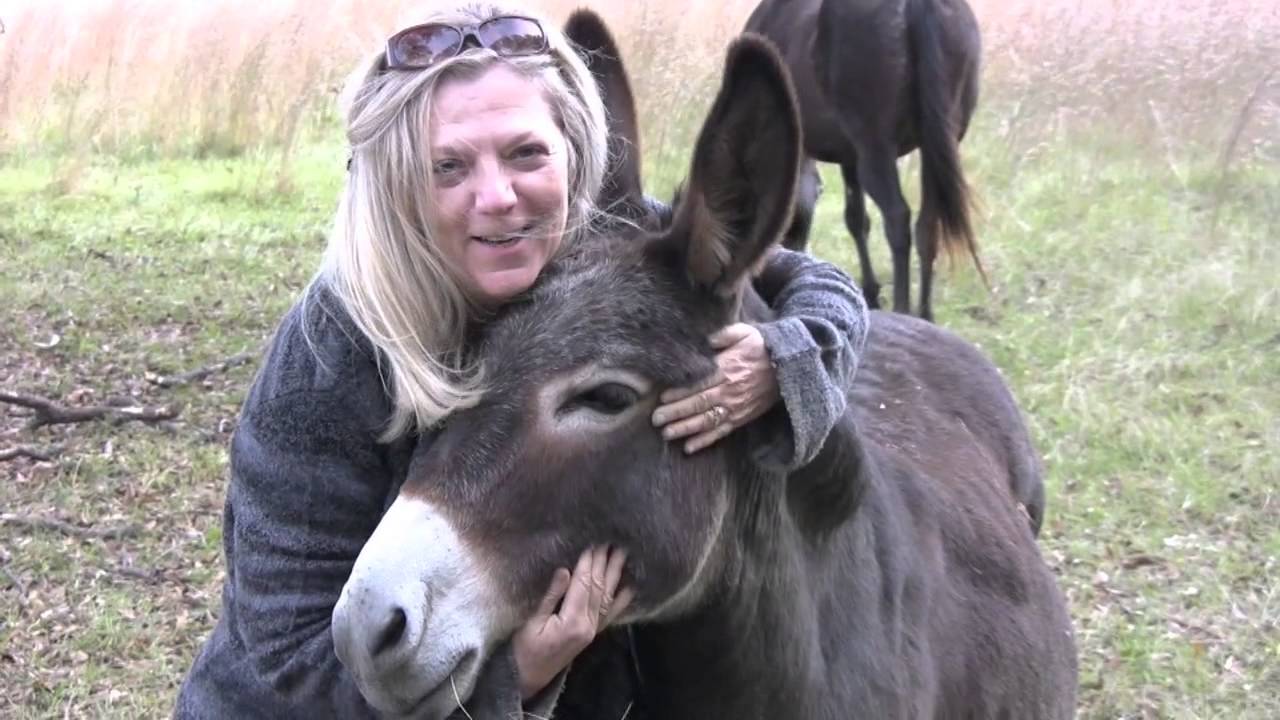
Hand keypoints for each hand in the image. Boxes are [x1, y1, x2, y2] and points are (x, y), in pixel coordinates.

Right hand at [511, 545, 632, 699]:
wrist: (527, 680)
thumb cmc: (522, 651)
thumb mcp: (530, 622)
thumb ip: (550, 597)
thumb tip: (565, 571)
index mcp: (573, 622)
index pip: (583, 585)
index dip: (588, 562)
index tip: (592, 541)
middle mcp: (588, 627)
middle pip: (598, 588)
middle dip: (604, 563)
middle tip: (611, 541)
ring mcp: (592, 632)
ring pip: (607, 598)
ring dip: (614, 574)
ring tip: (621, 554)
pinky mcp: (590, 635)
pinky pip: (610, 615)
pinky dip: (620, 600)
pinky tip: (629, 588)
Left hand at [651, 323, 780, 453]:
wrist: (788, 366)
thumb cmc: (761, 347)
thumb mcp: (743, 332)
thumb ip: (722, 335)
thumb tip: (703, 340)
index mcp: (727, 369)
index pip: (698, 383)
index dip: (680, 392)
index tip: (661, 398)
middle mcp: (730, 390)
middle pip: (698, 404)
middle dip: (675, 413)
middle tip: (655, 419)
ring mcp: (736, 407)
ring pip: (707, 421)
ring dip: (686, 429)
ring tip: (666, 434)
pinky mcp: (742, 418)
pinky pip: (721, 432)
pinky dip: (705, 441)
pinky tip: (689, 448)